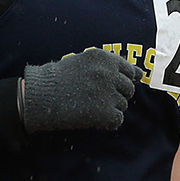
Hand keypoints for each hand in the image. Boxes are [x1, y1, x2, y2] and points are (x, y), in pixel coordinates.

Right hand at [20, 48, 138, 132]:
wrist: (37, 96)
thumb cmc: (58, 79)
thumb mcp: (84, 62)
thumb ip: (112, 66)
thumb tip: (142, 74)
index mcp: (105, 58)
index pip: (130, 71)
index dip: (120, 81)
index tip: (108, 87)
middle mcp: (109, 73)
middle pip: (129, 89)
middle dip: (115, 95)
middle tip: (94, 98)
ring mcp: (108, 93)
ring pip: (123, 105)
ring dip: (109, 108)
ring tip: (87, 105)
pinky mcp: (104, 112)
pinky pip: (117, 120)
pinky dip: (107, 122)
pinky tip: (91, 117)